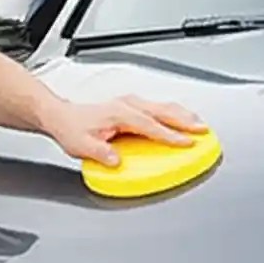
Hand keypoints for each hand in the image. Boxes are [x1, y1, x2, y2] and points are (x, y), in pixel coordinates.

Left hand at [42, 94, 206, 166]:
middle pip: (162, 110)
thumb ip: (101, 153)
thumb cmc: (71, 128)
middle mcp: (126, 105)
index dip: (170, 135)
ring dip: (181, 114)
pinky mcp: (130, 104)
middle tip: (203, 130)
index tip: (186, 143)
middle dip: (185, 120)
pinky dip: (172, 112)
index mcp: (119, 114)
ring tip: (197, 123)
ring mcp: (129, 102)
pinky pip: (156, 106)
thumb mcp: (82, 145)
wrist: (60, 115)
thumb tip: (117, 160)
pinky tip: (179, 117)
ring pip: (162, 106)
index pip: (151, 126)